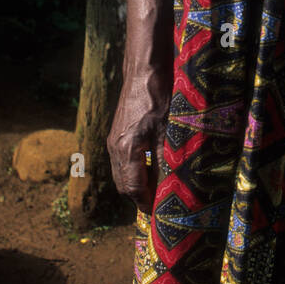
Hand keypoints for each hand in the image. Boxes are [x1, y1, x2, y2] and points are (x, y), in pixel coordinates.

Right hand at [106, 66, 170, 212]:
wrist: (144, 71)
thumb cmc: (159, 98)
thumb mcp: (168, 131)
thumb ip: (166, 160)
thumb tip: (170, 186)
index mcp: (126, 150)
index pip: (133, 188)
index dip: (147, 203)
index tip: (161, 212)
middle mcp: (115, 148)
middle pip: (124, 185)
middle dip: (141, 198)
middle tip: (160, 205)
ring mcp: (113, 140)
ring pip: (121, 174)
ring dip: (137, 185)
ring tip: (157, 191)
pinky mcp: (117, 133)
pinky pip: (122, 162)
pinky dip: (134, 171)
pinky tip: (150, 169)